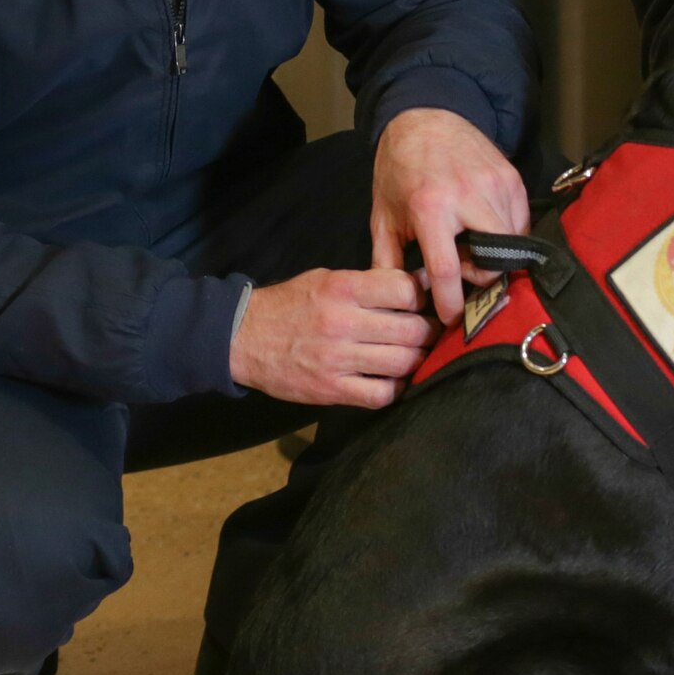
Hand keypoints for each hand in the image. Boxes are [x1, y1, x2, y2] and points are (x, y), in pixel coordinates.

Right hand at [229, 266, 435, 408]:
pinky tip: (394, 380)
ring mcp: (337, 359)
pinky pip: (380, 395)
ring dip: (418, 359)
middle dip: (429, 331)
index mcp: (343, 289)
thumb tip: (420, 281)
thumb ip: (372, 282)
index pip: (405, 290)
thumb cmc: (291, 304)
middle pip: (411, 330)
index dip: (422, 296)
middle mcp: (342, 323)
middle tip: (432, 332)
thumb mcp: (327, 279)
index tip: (424, 302)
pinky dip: (395, 389)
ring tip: (417, 354)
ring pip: (402, 363)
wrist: (242, 338)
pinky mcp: (330, 390)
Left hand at [372, 107, 529, 324]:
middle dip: (479, 280)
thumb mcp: (383, 217)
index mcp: (430, 207)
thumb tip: (396, 304)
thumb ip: (386, 262)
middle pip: (491, 261)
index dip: (452, 303)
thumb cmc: (399, 171)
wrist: (426, 119)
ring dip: (493, 257)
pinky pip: (520, 225)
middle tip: (462, 276)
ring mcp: (496, 186)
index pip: (448, 269)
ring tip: (470, 250)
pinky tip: (484, 231)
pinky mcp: (513, 180)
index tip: (452, 320)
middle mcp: (467, 195)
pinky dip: (506, 237)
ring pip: (510, 246)